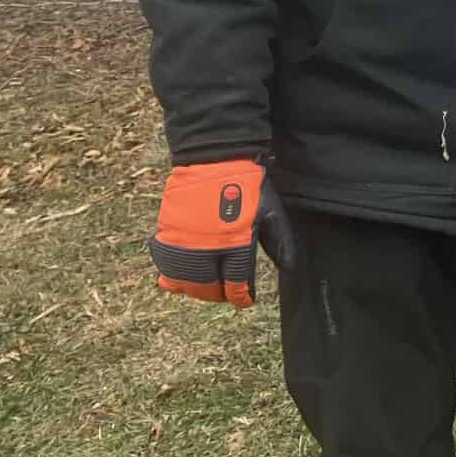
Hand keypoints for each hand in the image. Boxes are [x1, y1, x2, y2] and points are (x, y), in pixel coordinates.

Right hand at [149, 159, 296, 306]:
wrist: (215, 157)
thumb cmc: (248, 184)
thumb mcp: (270, 211)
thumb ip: (279, 242)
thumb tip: (290, 268)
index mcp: (236, 241)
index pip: (236, 282)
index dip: (241, 295)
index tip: (245, 300)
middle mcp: (207, 246)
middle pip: (208, 287)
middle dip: (218, 295)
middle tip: (226, 293)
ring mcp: (184, 240)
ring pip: (183, 281)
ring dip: (195, 289)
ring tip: (206, 287)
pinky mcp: (167, 231)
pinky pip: (165, 265)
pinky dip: (173, 275)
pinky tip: (184, 275)